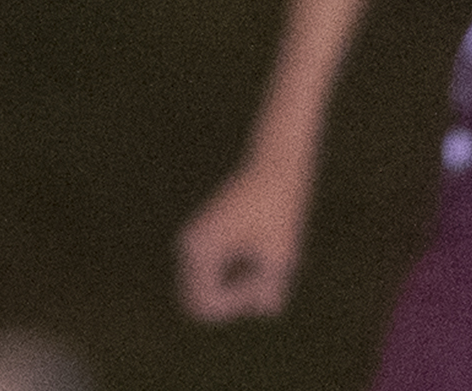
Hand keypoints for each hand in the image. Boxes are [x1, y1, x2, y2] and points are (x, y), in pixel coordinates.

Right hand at [176, 158, 310, 319]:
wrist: (276, 164)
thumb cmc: (281, 205)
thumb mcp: (283, 251)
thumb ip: (272, 288)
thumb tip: (267, 309)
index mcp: (198, 250)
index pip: (204, 306)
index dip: (236, 304)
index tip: (263, 278)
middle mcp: (188, 247)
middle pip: (201, 301)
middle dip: (233, 299)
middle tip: (264, 274)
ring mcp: (194, 243)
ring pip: (210, 289)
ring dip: (237, 286)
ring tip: (264, 256)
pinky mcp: (206, 240)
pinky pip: (216, 276)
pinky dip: (237, 274)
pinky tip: (259, 250)